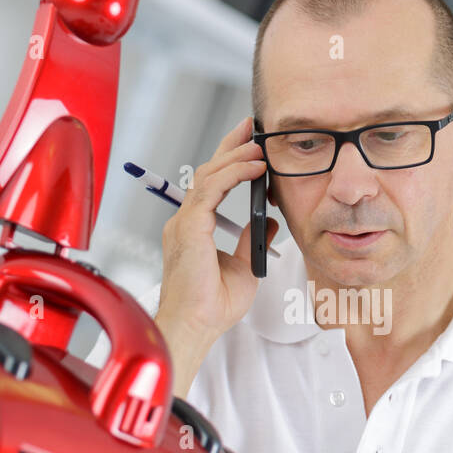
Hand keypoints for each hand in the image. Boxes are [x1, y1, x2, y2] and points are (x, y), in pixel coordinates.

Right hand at [157, 115, 280, 345]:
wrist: (196, 325)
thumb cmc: (213, 306)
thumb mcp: (245, 267)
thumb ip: (253, 240)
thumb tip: (268, 220)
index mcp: (193, 229)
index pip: (211, 184)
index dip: (229, 160)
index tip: (249, 142)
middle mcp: (184, 221)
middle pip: (207, 171)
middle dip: (230, 146)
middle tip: (252, 126)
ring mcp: (183, 223)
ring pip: (208, 175)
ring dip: (235, 157)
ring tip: (259, 146)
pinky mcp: (189, 227)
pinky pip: (211, 190)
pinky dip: (234, 174)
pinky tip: (255, 168)